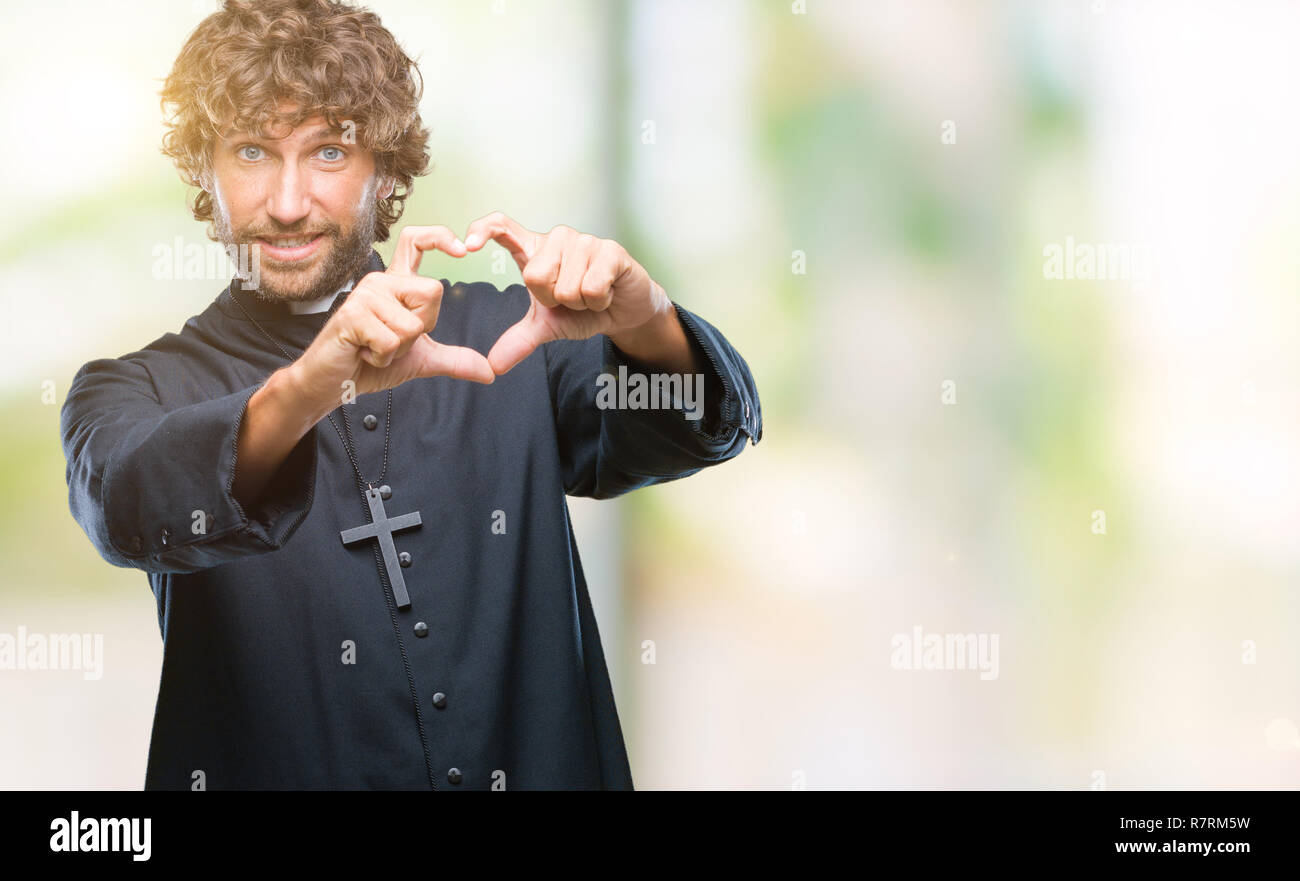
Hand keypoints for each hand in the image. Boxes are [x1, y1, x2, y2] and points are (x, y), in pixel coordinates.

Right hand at [287, 225, 494, 417]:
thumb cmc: (368, 364)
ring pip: (413, 325)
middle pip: (433, 292)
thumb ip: (454, 360)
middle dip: (422, 328)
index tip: (462, 249)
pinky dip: (383, 358)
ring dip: (399, 349)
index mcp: (396, 284)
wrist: (333, 383)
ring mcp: (365, 296)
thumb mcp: (420, 360)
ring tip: (373, 347)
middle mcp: (381, 282)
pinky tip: (363, 353)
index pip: (416, 242)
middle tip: (392, 340)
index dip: (440, 237)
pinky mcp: (353, 315)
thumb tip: (489, 371)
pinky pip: (392, 341)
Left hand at [461, 212, 673, 373]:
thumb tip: (492, 367)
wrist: (624, 311)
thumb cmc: (584, 308)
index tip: (466, 246)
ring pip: (566, 287)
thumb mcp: (547, 326)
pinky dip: (598, 301)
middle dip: (555, 301)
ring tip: (590, 295)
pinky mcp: (610, 250)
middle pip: (535, 276)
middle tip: (571, 298)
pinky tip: (606, 292)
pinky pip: (591, 287)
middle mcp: (557, 238)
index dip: (482, 230)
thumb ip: (519, 340)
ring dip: (580, 303)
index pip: (502, 227)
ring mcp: (584, 241)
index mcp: (535, 250)